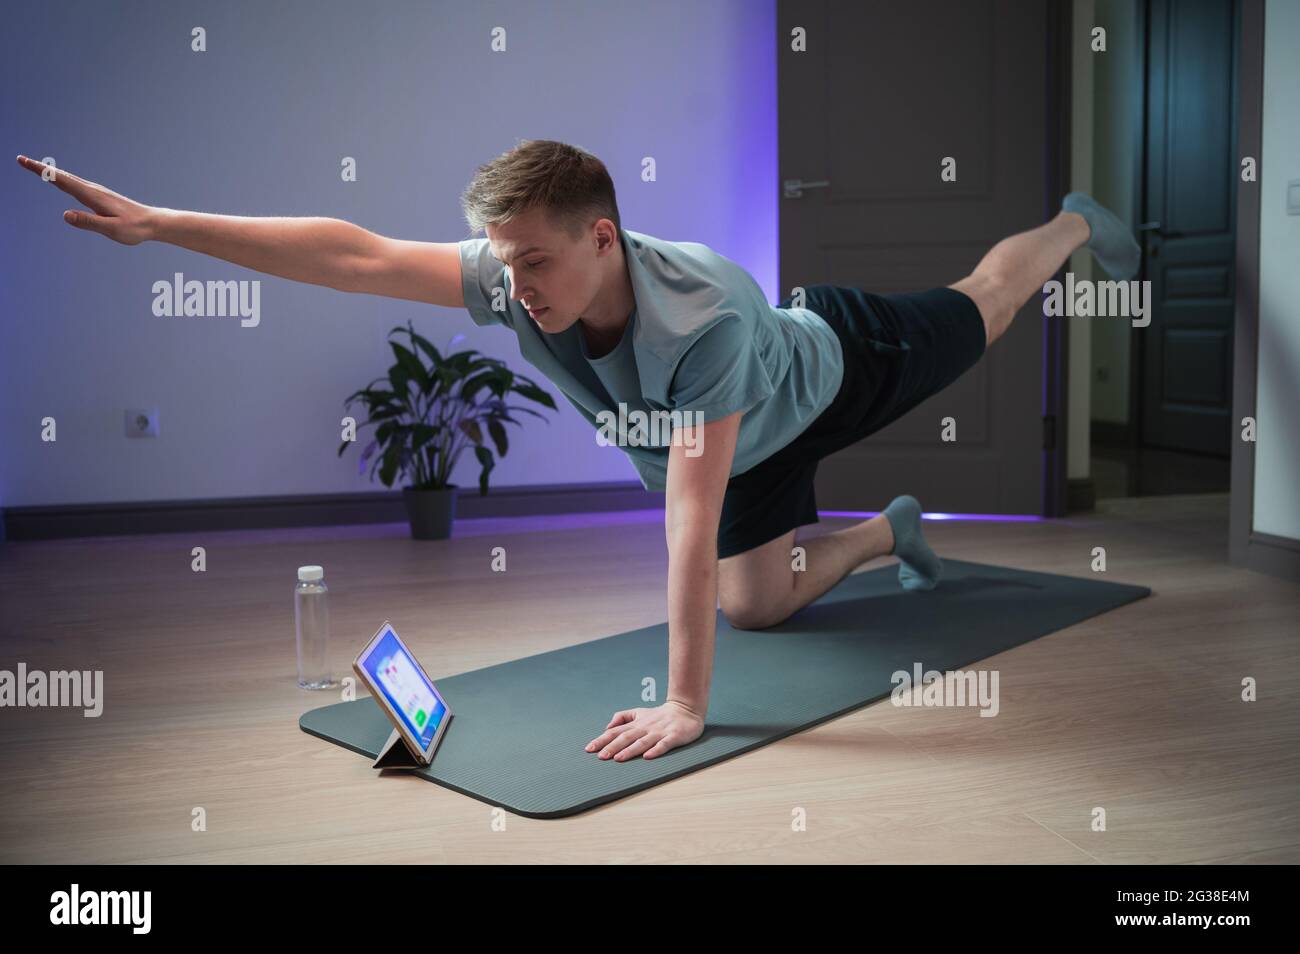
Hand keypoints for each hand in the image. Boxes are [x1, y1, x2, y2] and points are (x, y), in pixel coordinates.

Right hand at [17, 154, 156, 245]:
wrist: (152, 222)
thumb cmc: (134, 228)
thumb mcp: (111, 229)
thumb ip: (88, 223)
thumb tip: (65, 215)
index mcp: (91, 196)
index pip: (61, 181)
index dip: (42, 171)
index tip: (24, 161)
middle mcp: (92, 190)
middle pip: (62, 176)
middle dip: (41, 168)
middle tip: (21, 160)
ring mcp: (97, 191)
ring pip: (69, 179)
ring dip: (51, 172)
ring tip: (36, 168)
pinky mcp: (100, 196)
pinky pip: (77, 184)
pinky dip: (64, 179)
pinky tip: (62, 181)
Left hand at [584, 700, 704, 761]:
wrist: (686, 709)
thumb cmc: (659, 715)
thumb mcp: (639, 712)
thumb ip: (622, 717)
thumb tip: (607, 727)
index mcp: (636, 724)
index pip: (616, 732)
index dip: (602, 740)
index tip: (589, 749)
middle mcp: (646, 728)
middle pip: (627, 737)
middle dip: (613, 747)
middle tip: (601, 756)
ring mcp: (660, 732)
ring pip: (643, 742)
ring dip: (630, 750)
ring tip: (618, 758)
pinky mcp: (674, 736)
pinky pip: (664, 744)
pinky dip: (656, 750)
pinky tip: (648, 757)